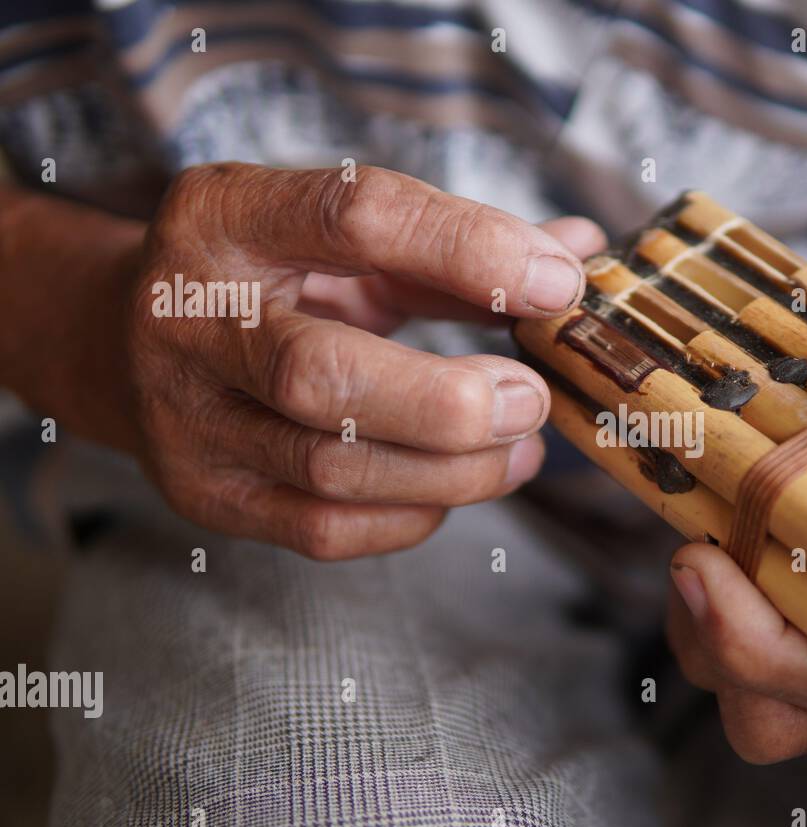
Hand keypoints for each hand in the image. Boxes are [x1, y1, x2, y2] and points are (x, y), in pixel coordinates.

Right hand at [26, 163, 605, 558]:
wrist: (124, 339)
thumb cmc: (269, 279)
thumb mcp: (344, 239)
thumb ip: (456, 246)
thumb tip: (581, 253)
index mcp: (225, 217)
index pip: (357, 217)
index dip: (472, 250)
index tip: (558, 284)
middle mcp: (187, 316)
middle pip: (325, 375)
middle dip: (452, 400)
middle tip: (530, 399)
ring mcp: (186, 418)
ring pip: (333, 467)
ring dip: (454, 468)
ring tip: (521, 449)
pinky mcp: (206, 495)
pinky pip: (325, 528)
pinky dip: (412, 513)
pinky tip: (454, 485)